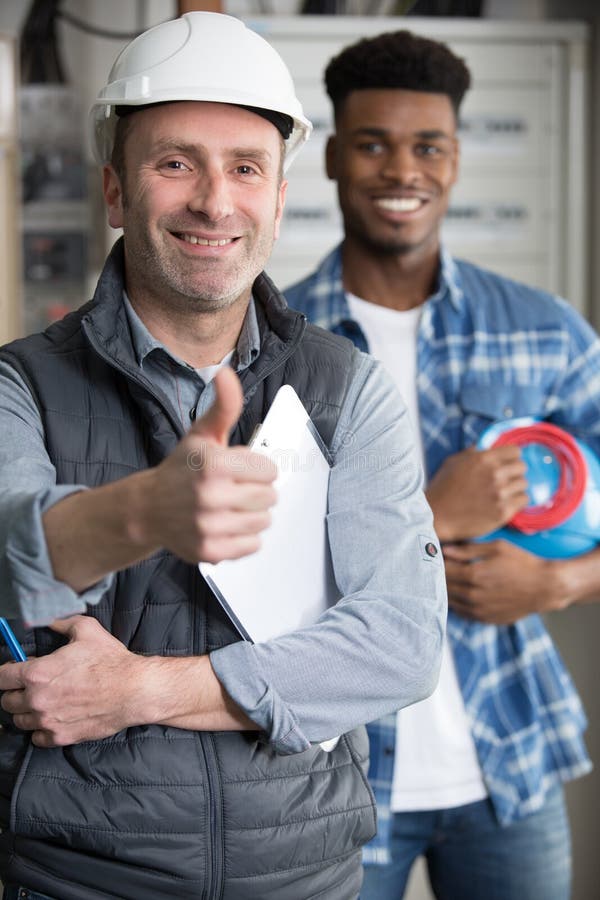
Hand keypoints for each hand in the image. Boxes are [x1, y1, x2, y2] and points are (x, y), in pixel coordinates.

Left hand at [0, 616, 145, 746]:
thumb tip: (48, 619)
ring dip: (26, 711)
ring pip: (19, 721)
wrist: (133, 690)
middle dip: (15, 692)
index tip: (13, 670)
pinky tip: (52, 717)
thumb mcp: (86, 630)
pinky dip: (40, 730)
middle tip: (30, 686)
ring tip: (41, 702)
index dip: (5, 672)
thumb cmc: (111, 661)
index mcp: (38, 673)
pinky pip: (36, 738)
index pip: (1, 677)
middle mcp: (37, 699)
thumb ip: (61, 622)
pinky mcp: (60, 737)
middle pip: (6, 702)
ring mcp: (47, 721)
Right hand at [138, 366, 277, 563]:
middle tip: (233, 489)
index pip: (270, 470)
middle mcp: (210, 497)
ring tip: (229, 507)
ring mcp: (209, 527)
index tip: (239, 469)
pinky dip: (244, 537)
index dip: (257, 468)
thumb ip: (224, 405)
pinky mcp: (210, 551)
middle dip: (256, 491)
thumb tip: (226, 373)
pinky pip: (253, 546)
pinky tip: (225, 525)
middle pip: (270, 497)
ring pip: (264, 522)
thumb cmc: (181, 470)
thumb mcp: (203, 434)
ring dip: (252, 514)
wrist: (148, 509)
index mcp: (213, 464)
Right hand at [426, 446, 528, 541]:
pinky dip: (516, 502)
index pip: (515, 451)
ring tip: (504, 493)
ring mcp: (500, 494)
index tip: (506, 464)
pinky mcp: (503, 511)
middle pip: (522, 467)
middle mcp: (495, 474)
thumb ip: (471, 453)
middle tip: (505, 480)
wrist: (437, 516)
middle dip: (514, 473)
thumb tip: (482, 447)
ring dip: (515, 488)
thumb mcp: (453, 462)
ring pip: (523, 485)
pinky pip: (523, 501)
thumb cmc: (442, 488)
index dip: (511, 457)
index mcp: (484, 459)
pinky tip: (505, 503)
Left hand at [443, 539, 561, 623]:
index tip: (434, 556)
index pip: (442, 570)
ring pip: (449, 601)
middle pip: (443, 586)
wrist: (545, 587)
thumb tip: (444, 549)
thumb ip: (468, 549)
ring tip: (447, 580)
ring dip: (445, 591)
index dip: (435, 562)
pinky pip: (461, 612)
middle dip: (437, 576)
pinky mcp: (485, 619)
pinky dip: (456, 603)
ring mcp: (479, 610)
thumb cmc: (522, 562)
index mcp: (473, 575)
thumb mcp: (496, 547)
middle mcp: (473, 595)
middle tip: (436, 568)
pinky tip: (460, 592)